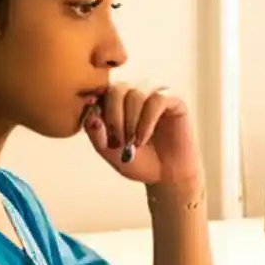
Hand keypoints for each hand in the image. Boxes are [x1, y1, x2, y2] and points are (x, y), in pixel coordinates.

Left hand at [84, 82, 200, 187]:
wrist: (166, 176)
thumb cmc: (138, 162)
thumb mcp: (109, 152)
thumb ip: (96, 134)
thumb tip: (91, 115)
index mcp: (116, 101)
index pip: (100, 92)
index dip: (97, 111)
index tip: (101, 133)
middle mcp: (135, 93)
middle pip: (116, 89)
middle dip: (114, 117)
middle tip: (118, 140)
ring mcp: (154, 94)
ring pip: (136, 94)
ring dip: (131, 121)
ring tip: (134, 143)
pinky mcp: (174, 101)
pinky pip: (157, 100)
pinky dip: (147, 121)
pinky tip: (143, 138)